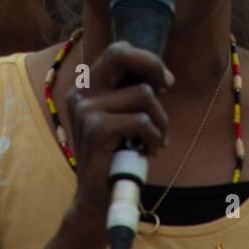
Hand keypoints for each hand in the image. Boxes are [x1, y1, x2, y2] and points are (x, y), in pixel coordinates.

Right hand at [63, 41, 172, 229]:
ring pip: (143, 94)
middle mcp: (81, 93)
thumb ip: (130, 93)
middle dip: (153, 66)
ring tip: (157, 138)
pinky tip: (151, 150)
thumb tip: (160, 74)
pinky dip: (155, 136)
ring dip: (161, 119)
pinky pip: (142, 120)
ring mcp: (86, 110)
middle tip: (167, 86)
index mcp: (85, 86)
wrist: (97, 198)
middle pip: (122, 55)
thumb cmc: (116, 155)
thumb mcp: (121, 117)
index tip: (164, 80)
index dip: (146, 59)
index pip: (118, 50)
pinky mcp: (96, 129)